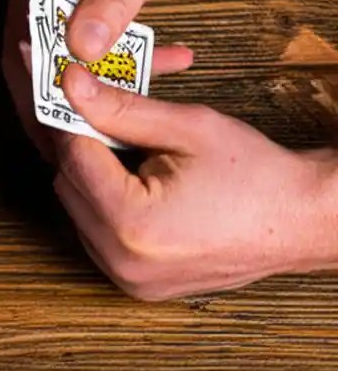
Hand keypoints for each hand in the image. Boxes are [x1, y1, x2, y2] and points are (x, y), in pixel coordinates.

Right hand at [3, 0, 227, 149]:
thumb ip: (117, 2)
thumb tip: (80, 53)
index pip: (28, 18)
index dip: (36, 70)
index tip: (53, 115)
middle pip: (24, 39)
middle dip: (43, 92)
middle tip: (59, 143)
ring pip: (48, 43)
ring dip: (75, 82)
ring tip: (94, 127)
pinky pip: (78, 33)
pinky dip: (109, 58)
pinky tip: (151, 71)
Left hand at [54, 66, 337, 300]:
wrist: (301, 220)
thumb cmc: (256, 174)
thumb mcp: (187, 127)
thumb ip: (121, 107)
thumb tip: (71, 84)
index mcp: (131, 224)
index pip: (73, 157)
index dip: (74, 119)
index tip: (76, 94)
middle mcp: (122, 261)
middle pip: (68, 186)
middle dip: (82, 147)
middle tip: (106, 117)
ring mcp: (128, 280)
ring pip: (78, 212)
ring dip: (92, 177)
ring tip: (130, 152)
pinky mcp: (136, 286)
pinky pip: (97, 237)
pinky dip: (106, 207)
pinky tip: (135, 184)